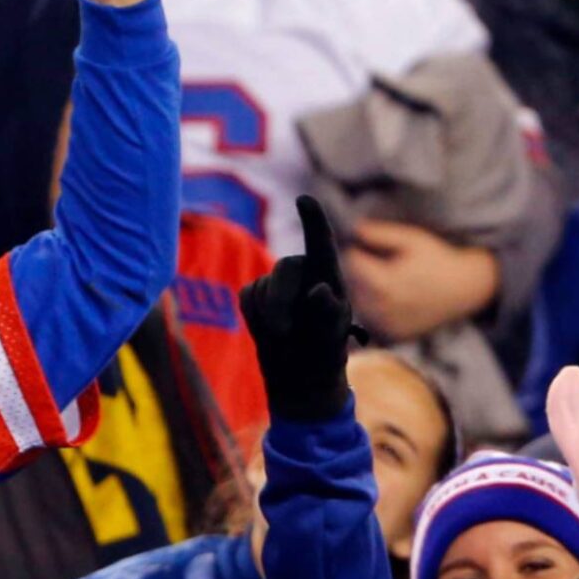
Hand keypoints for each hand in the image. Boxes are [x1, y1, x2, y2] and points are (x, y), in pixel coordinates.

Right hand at [238, 195, 357, 423]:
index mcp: (330, 278)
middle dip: (281, 297)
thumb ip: (328, 312)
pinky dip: (255, 316)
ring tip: (285, 337)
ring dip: (270, 313)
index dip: (313, 220)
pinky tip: (269, 332)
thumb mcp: (331, 338)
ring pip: (263, 285)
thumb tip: (319, 289)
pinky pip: (247, 296)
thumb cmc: (323, 357)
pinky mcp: (255, 297)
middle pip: (286, 267)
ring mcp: (278, 286)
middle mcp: (304, 276)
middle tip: (284, 331)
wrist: (299, 379)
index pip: (321, 243)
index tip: (304, 199)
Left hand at [344, 217, 499, 341]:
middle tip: (383, 265)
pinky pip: (371, 319)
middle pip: (352, 283)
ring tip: (390, 281)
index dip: (359, 251)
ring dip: (365, 291)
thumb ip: (380, 234)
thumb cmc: (438, 260)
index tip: (371, 248)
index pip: (351, 263)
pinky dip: (376, 308)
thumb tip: (354, 229)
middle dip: (361, 272)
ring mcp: (388, 325)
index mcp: (385, 284)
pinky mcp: (394, 334)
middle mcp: (384, 308)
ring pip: (358, 302)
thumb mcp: (412, 240)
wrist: (466, 288)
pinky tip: (394, 298)